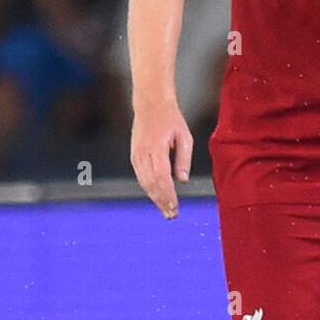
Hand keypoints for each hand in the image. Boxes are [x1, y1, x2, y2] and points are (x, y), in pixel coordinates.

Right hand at [130, 101, 192, 217]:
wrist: (151, 104)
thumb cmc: (171, 120)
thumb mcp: (185, 136)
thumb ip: (184, 159)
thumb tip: (182, 180)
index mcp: (156, 149)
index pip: (162, 178)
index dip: (169, 196)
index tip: (175, 208)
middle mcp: (143, 153)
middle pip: (152, 184)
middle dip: (162, 202)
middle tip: (172, 215)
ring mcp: (136, 155)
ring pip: (144, 183)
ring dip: (155, 198)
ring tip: (166, 210)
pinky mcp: (134, 156)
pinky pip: (141, 177)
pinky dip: (149, 189)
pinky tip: (158, 197)